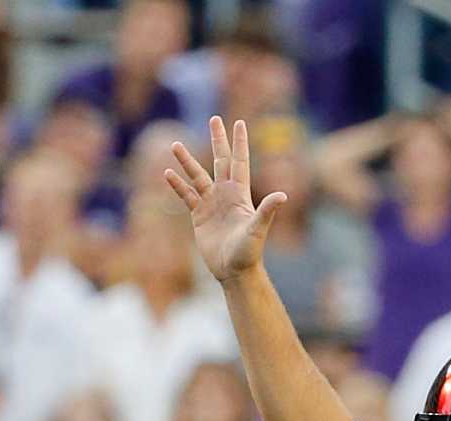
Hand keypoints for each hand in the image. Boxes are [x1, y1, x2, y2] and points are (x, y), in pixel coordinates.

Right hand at [165, 116, 287, 287]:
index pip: (239, 162)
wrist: (234, 272)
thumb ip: (268, 210)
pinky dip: (177, 185)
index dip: (239, 143)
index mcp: (240, 194)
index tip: (239, 123)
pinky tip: (168, 173)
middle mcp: (225, 195)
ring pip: (197, 176)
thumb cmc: (249, 253)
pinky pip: (186, 196)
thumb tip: (283, 196)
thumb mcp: (258, 230)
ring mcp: (211, 204)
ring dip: (187, 161)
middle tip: (215, 119)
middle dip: (218, 140)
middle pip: (220, 160)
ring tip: (175, 144)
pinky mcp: (199, 216)